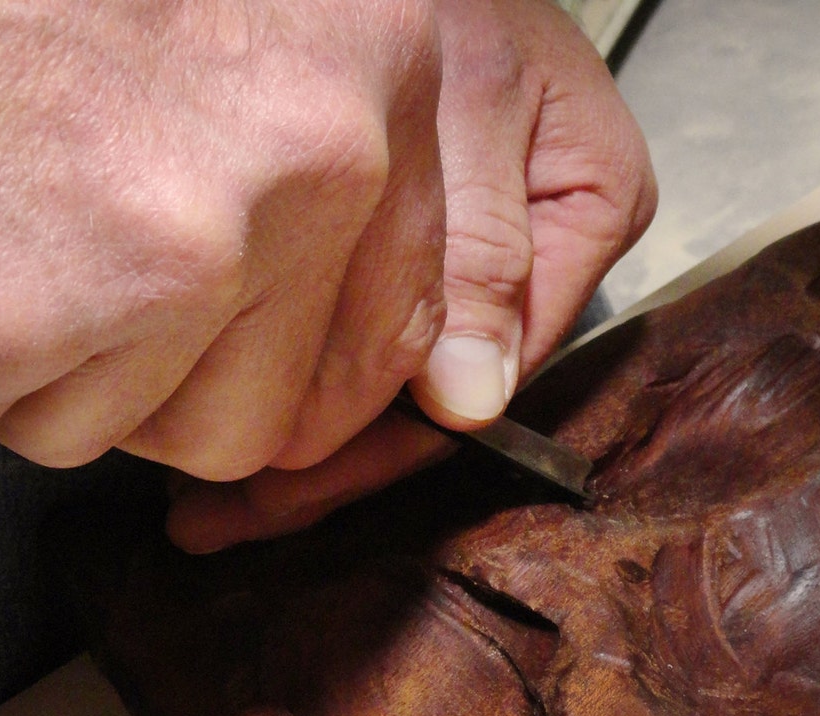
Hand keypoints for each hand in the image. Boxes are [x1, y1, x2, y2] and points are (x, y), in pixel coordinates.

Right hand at [0, 0, 446, 478]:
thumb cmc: (68, 8)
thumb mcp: (241, 24)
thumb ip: (346, 180)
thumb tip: (459, 375)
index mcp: (374, 53)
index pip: (407, 324)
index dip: (318, 369)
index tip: (253, 350)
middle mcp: (318, 143)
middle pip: (295, 406)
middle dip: (190, 377)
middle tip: (98, 258)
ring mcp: (192, 229)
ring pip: (186, 429)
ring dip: (92, 372)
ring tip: (29, 227)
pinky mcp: (56, 293)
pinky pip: (65, 426)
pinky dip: (10, 373)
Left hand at [165, 0, 655, 551]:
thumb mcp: (473, 96)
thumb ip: (481, 249)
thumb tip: (473, 401)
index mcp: (594, 209)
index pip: (503, 362)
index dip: (402, 433)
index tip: (303, 481)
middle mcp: (544, 255)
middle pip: (447, 394)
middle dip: (343, 458)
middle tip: (239, 514)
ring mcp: (483, 268)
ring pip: (405, 389)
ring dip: (314, 442)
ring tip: (225, 504)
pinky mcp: (431, 262)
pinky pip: (377, 352)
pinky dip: (307, 390)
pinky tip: (248, 432)